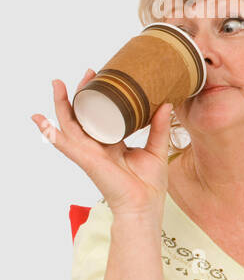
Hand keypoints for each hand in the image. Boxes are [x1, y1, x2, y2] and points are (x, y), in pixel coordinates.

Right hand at [31, 69, 173, 219]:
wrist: (145, 206)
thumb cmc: (149, 184)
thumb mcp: (157, 149)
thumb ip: (159, 127)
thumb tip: (166, 104)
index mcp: (112, 143)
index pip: (100, 117)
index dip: (100, 98)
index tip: (104, 77)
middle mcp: (97, 147)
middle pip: (82, 116)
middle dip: (80, 94)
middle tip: (88, 73)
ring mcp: (89, 153)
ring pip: (68, 126)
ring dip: (60, 106)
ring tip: (57, 86)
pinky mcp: (86, 161)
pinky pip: (65, 145)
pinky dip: (51, 133)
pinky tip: (41, 122)